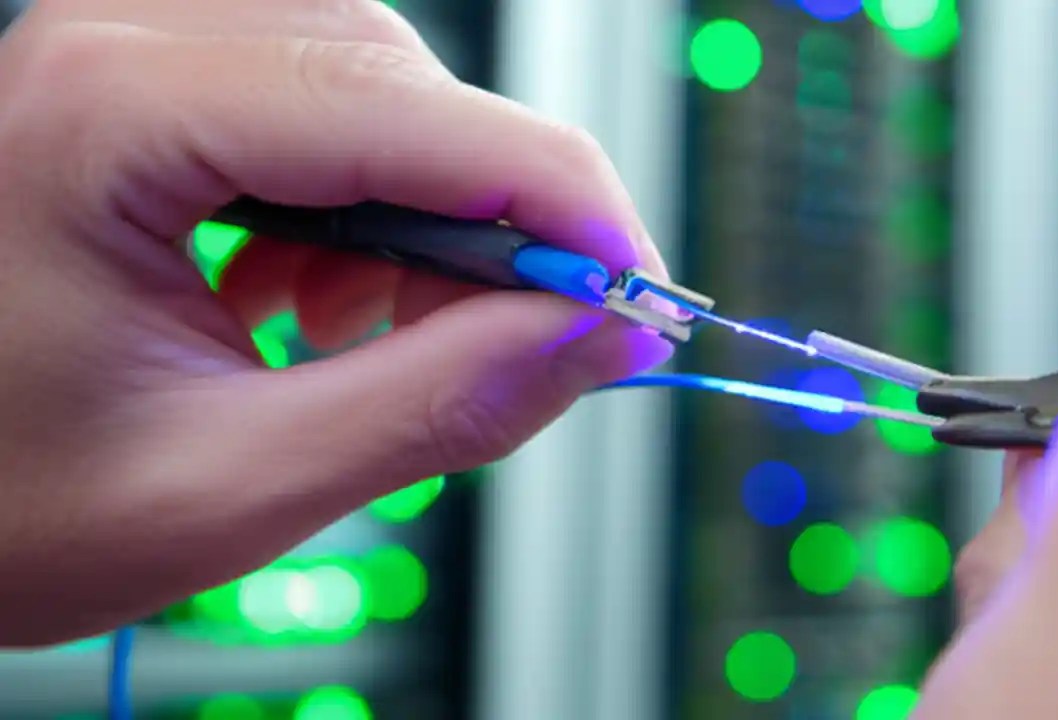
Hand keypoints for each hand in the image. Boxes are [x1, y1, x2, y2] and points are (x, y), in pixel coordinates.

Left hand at [0, 0, 669, 644]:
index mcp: (107, 115)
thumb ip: (436, 405)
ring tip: (376, 331)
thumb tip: (595, 339)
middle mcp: (112, 44)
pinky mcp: (142, 95)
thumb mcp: (228, 485)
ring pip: (368, 83)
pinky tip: (316, 296)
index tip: (640, 290)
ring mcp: (122, 59)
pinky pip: (312, 107)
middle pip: (394, 76)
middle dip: (494, 210)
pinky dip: (362, 203)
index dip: (558, 201)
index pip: (406, 112)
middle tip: (531, 333)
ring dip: (423, 207)